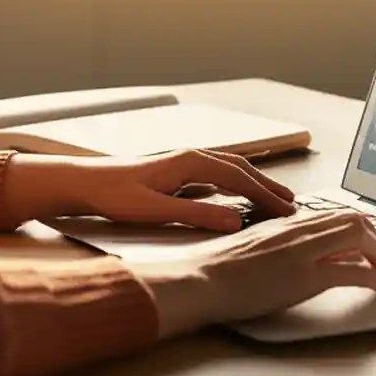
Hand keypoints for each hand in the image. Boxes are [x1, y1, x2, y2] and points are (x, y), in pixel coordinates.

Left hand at [3, 150, 296, 230]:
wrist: (83, 182)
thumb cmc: (113, 196)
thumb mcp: (154, 210)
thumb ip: (196, 215)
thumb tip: (236, 220)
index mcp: (190, 162)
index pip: (239, 178)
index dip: (265, 194)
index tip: (286, 211)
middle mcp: (191, 156)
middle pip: (240, 168)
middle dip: (267, 185)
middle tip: (292, 205)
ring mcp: (184, 161)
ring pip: (230, 168)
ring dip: (254, 181)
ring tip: (275, 197)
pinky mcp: (177, 170)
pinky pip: (217, 173)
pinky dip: (237, 182)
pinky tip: (239, 194)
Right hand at [132, 210, 375, 337]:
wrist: (202, 281)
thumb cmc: (219, 269)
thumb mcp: (254, 245)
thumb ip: (279, 242)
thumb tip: (297, 251)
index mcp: (287, 222)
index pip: (335, 213)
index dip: (359, 227)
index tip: (366, 242)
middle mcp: (299, 230)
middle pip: (354, 219)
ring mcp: (304, 251)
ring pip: (359, 238)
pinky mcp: (306, 277)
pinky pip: (353, 272)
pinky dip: (374, 278)